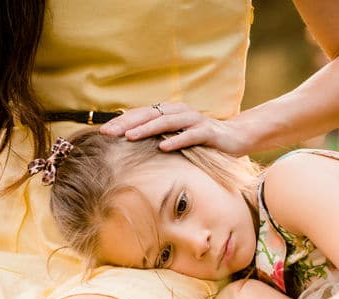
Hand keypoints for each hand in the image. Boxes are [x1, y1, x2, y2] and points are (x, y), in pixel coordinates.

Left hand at [100, 102, 251, 155]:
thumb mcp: (176, 136)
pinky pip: (190, 135)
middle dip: (127, 123)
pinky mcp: (207, 132)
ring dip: (147, 129)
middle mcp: (179, 112)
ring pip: (167, 122)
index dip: (122, 121)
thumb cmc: (200, 139)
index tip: (103, 131)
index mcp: (169, 112)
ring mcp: (194, 120)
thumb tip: (130, 142)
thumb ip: (158, 135)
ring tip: (130, 137)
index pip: (141, 114)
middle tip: (108, 133)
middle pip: (149, 115)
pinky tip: (163, 146)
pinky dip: (176, 140)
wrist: (235, 137)